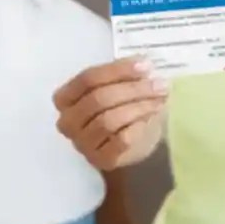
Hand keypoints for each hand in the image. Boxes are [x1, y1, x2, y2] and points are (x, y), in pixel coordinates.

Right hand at [53, 57, 168, 169]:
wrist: (135, 141)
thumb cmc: (122, 107)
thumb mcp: (118, 85)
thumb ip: (123, 73)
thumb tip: (141, 63)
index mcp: (64, 98)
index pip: (87, 79)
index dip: (117, 71)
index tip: (145, 66)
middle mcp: (67, 122)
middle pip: (98, 99)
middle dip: (132, 89)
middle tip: (159, 85)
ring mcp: (82, 144)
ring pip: (108, 120)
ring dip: (138, 107)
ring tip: (159, 100)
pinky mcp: (101, 160)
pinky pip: (120, 141)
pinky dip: (137, 127)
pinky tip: (151, 119)